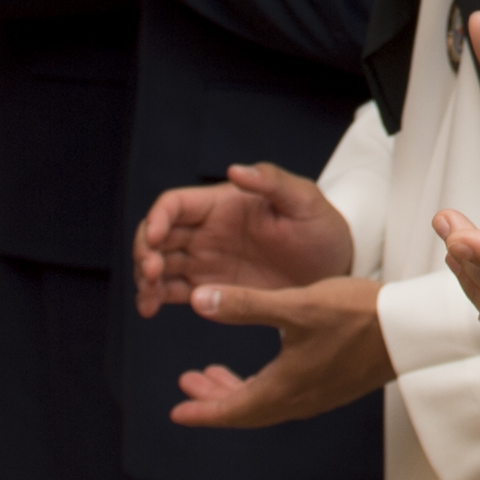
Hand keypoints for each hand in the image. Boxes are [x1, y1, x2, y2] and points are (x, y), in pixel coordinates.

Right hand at [137, 160, 354, 314]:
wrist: (335, 268)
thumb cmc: (321, 227)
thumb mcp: (304, 200)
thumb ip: (272, 182)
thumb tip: (235, 170)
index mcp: (224, 204)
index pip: (175, 204)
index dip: (158, 218)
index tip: (158, 238)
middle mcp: (208, 230)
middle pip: (157, 234)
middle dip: (144, 250)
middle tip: (151, 271)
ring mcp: (206, 260)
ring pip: (158, 263)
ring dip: (144, 278)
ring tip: (148, 298)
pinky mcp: (210, 287)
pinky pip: (171, 291)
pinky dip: (153, 298)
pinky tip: (149, 309)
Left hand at [169, 275, 391, 428]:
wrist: (411, 329)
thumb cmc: (358, 315)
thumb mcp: (297, 304)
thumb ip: (245, 305)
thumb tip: (199, 300)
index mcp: (283, 386)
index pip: (230, 410)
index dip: (200, 410)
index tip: (176, 410)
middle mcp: (298, 400)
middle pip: (245, 411)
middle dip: (214, 399)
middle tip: (189, 385)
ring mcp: (317, 395)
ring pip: (264, 405)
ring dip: (237, 393)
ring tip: (216, 376)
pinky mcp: (332, 386)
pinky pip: (285, 397)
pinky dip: (261, 388)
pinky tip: (266, 368)